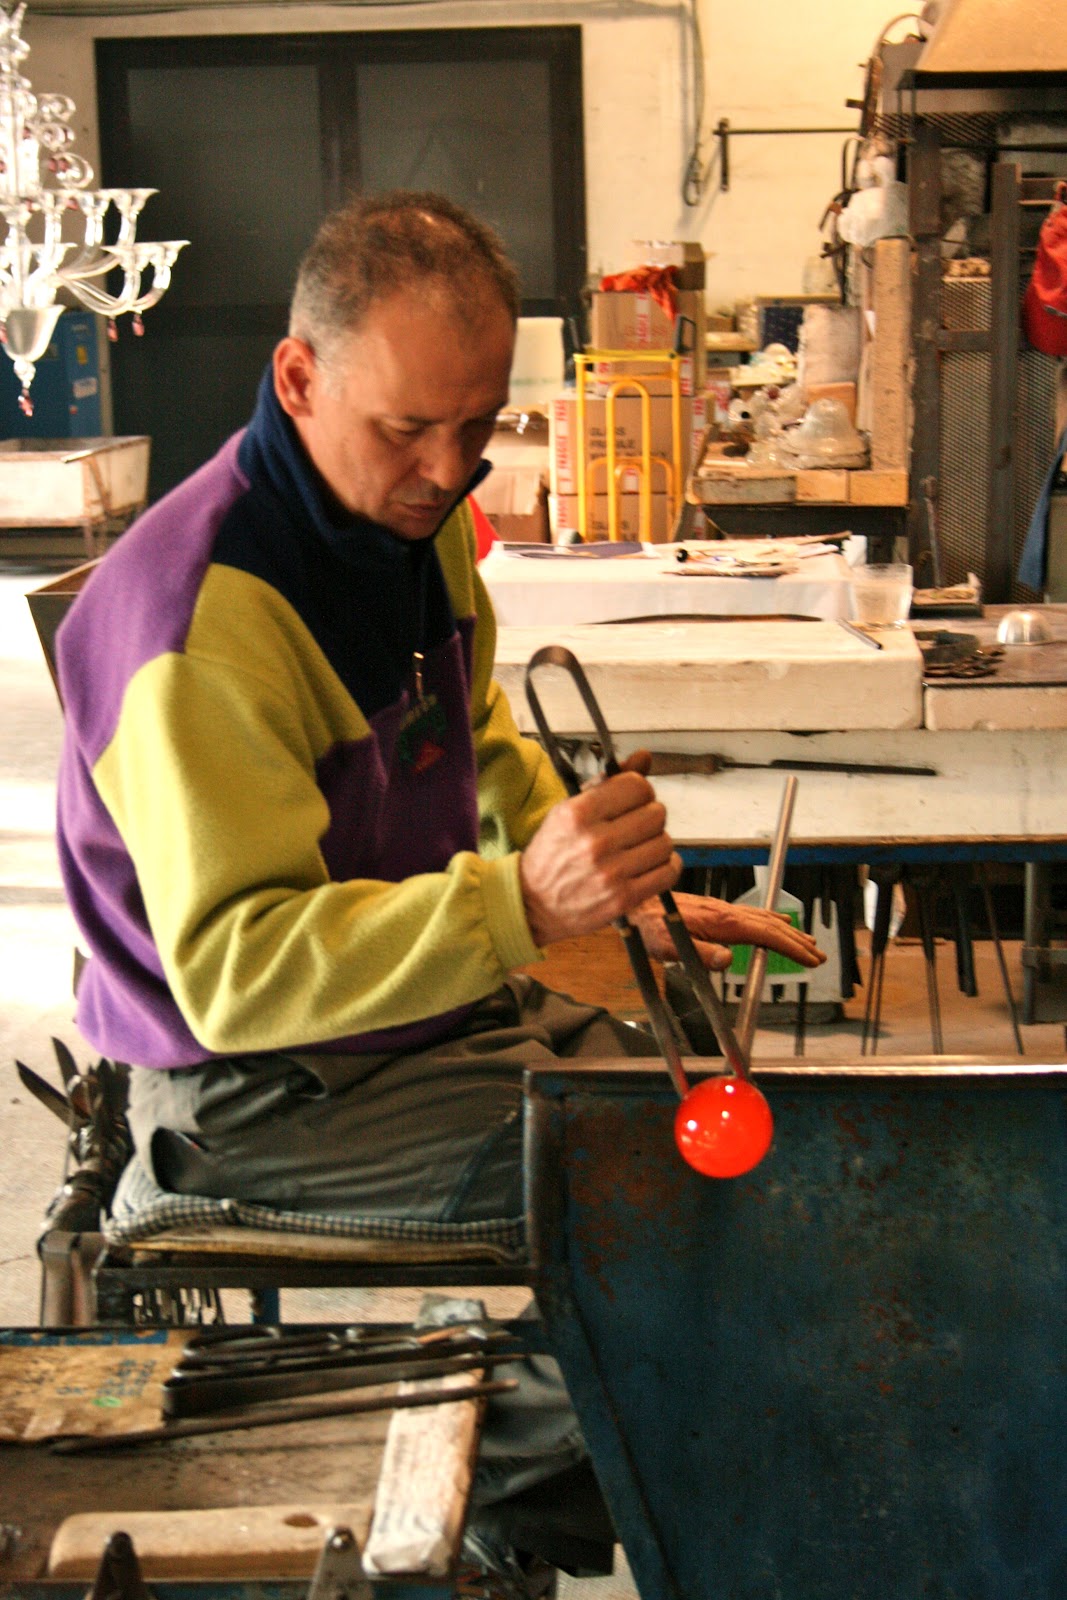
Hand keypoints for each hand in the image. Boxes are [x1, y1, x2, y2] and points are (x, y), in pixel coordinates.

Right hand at [519, 769, 681, 946]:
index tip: (633, 800)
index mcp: (578, 814)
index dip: (640, 791)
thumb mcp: (568, 811)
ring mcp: (611, 873)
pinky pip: (668, 872)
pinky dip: (666, 866)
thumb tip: (645, 757)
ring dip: (657, 842)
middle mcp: (595, 842)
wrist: (534, 904)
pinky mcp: (624, 899)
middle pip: (656, 814)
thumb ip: (608, 783)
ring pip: (665, 842)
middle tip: (635, 826)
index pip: (637, 786)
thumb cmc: (553, 854)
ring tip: (639, 848)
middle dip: (650, 816)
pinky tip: (650, 864)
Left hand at [630, 892, 826, 971]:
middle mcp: (726, 912)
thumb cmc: (651, 927)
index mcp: (721, 922)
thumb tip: (728, 961)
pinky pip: (753, 913)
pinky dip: (772, 920)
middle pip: (771, 925)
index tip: (810, 958)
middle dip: (797, 941)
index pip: (766, 934)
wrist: (638, 907)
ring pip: (765, 918)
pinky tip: (778, 922)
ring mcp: (723, 908)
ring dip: (788, 931)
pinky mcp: (717, 909)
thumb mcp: (670, 947)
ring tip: (807, 941)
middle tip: (818, 955)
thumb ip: (700, 955)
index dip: (791, 947)